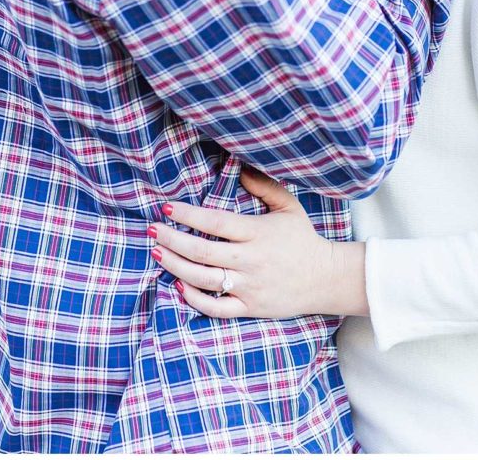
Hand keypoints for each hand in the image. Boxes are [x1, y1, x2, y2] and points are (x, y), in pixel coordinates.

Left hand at [151, 168, 366, 319]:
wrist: (325, 278)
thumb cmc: (302, 239)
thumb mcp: (289, 207)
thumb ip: (265, 187)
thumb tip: (239, 170)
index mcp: (259, 233)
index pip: (217, 222)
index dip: (189, 215)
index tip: (168, 208)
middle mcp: (252, 260)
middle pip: (202, 251)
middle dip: (172, 240)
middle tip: (153, 230)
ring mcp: (250, 286)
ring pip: (203, 279)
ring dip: (175, 265)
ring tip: (157, 253)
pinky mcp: (250, 307)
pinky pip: (215, 307)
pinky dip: (194, 298)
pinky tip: (179, 285)